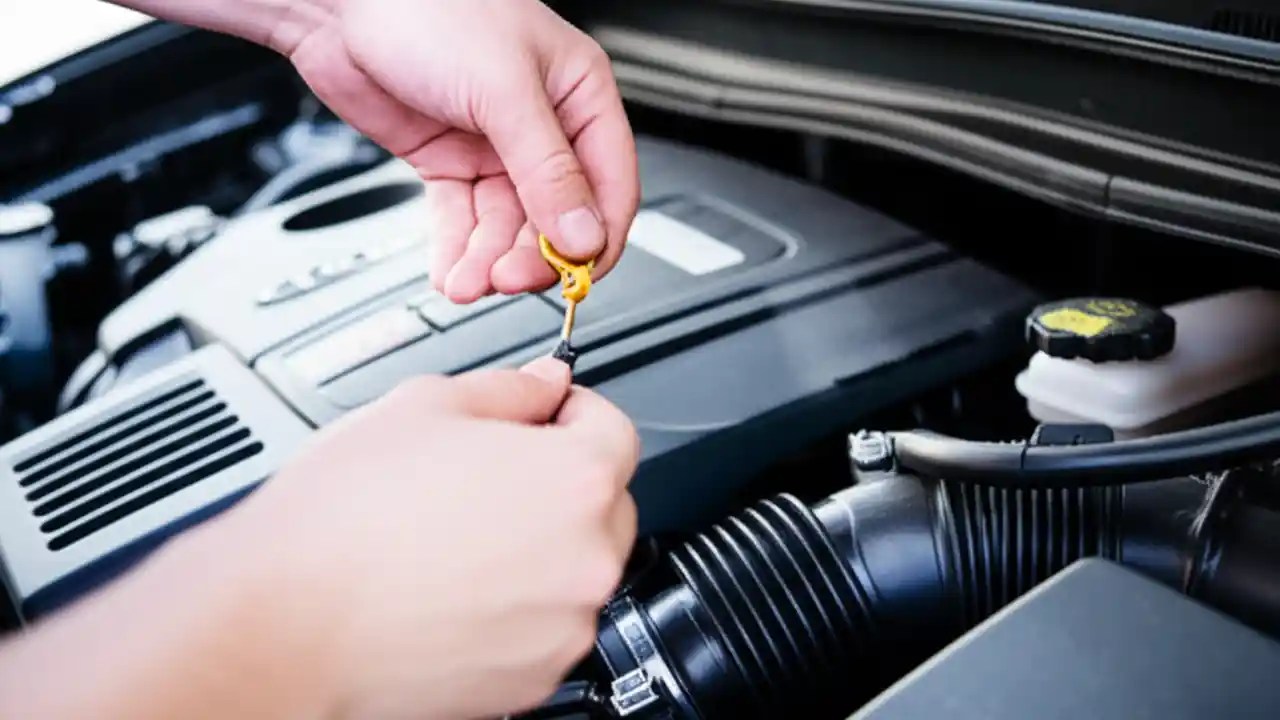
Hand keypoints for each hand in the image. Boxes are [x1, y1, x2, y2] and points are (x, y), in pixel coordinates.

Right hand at [225, 357, 639, 717]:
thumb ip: (509, 388)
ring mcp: (563, 627)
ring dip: (539, 548)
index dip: (575, 413)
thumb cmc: (343, 519)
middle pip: (605, 504)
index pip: (615, 430)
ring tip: (457, 536)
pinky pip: (544, 627)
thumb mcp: (426, 406)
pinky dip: (516, 607)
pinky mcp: (532, 679)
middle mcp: (586, 559)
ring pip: (574, 569)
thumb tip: (545, 383)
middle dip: (561, 482)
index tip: (547, 416)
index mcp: (575, 480)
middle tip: (491, 478)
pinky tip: (453, 587)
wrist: (284, 623)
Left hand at [274, 0, 639, 302]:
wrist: (339, 2)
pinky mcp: (449, 160)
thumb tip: (585, 233)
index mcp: (578, 95)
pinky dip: (456, 250)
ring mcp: (494, 146)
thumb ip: (547, 169)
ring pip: (507, 225)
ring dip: (488, 260)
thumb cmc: (427, 7)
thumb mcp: (504, 90)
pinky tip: (452, 273)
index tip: (576, 277)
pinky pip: (463, 219)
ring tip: (468, 282)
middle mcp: (542, 125)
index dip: (597, 238)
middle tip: (507, 279)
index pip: (610, 185)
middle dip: (533, 255)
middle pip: (556, 217)